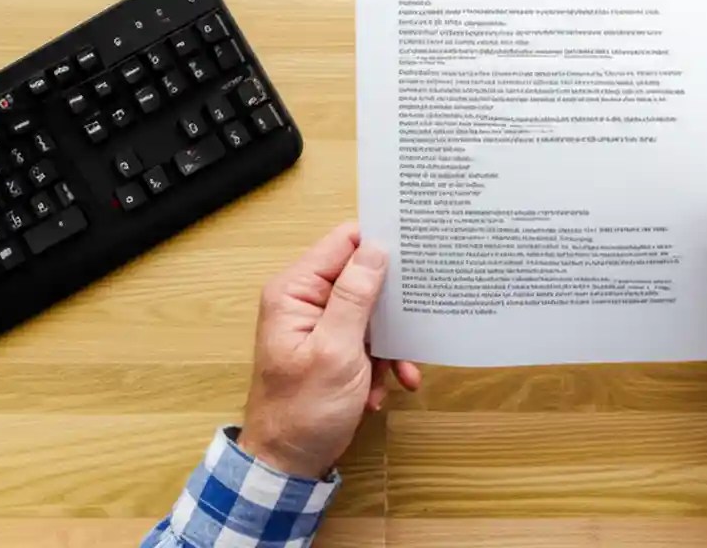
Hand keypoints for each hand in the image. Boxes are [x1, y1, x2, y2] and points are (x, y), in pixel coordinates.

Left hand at [238, 223, 421, 478]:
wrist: (288, 463)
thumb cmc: (302, 411)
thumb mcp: (336, 350)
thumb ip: (355, 297)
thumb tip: (375, 248)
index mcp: (295, 292)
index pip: (341, 243)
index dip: (378, 244)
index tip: (414, 251)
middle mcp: (304, 302)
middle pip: (362, 277)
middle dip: (391, 305)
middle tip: (418, 317)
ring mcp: (319, 326)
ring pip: (372, 313)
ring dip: (389, 343)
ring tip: (397, 370)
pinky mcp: (334, 349)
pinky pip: (369, 341)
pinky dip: (382, 364)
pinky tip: (382, 389)